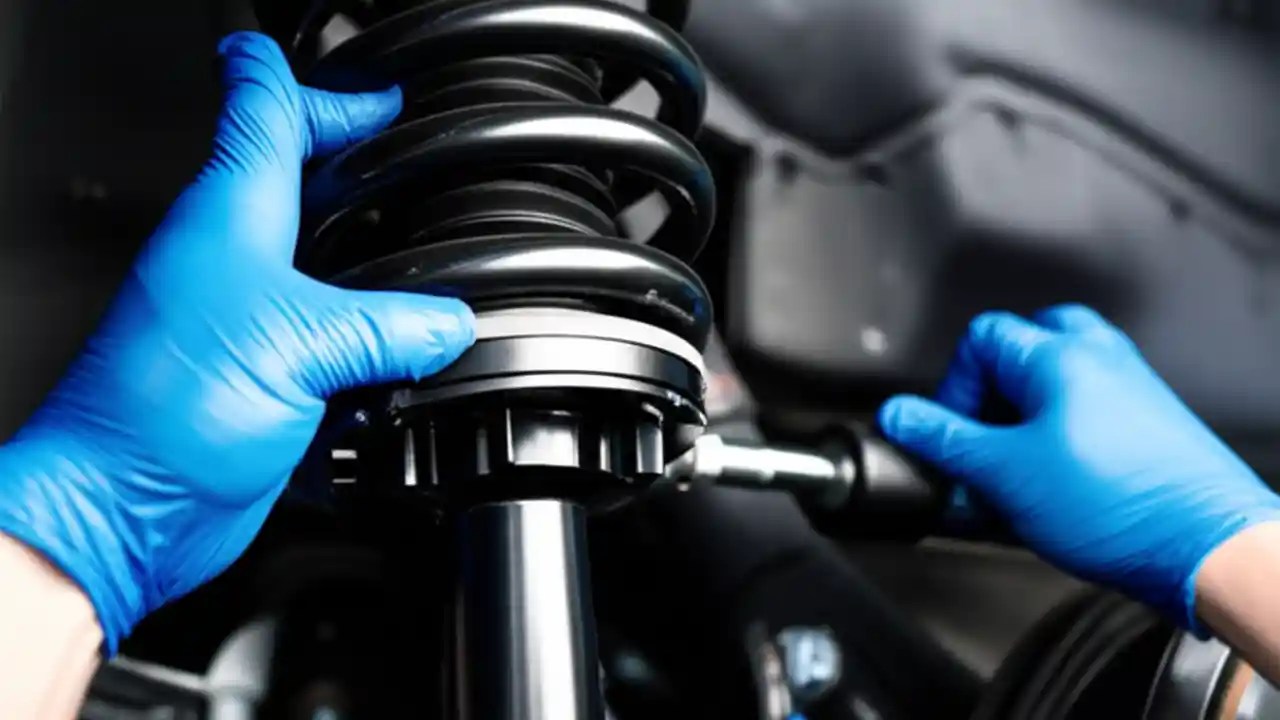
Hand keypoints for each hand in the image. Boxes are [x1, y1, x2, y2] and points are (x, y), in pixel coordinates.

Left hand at [0, 32, 474, 652]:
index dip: (320, 88)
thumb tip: (452, 324)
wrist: (128, 510)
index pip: (267, 110)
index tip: (374, 89)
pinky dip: (370, 344)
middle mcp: (237, 260)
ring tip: (427, 263)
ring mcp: (251, 321)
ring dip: (374, 268)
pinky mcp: (267, 380)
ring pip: (324, 268)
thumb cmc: (166, 414)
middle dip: (358, 167)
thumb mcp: (301, 345)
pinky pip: (332, 344)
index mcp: (233, 216)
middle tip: (407, 161)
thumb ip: (393, 325)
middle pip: (303, 183)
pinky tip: (406, 358)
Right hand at [878, 304, 1279, 628]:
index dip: (951, 388)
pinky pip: (1084, 413)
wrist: (1204, 546)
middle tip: (978, 439)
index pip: (979, 339)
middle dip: (988, 399)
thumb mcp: (1003, 473)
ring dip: (1021, 423)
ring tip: (1010, 470)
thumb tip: (900, 417)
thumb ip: (943, 441)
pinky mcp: (1147, 425)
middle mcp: (1098, 358)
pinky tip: (1048, 488)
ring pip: (1053, 384)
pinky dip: (1055, 440)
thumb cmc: (1120, 504)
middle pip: (1019, 351)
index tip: (948, 434)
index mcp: (1058, 354)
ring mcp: (1128, 388)